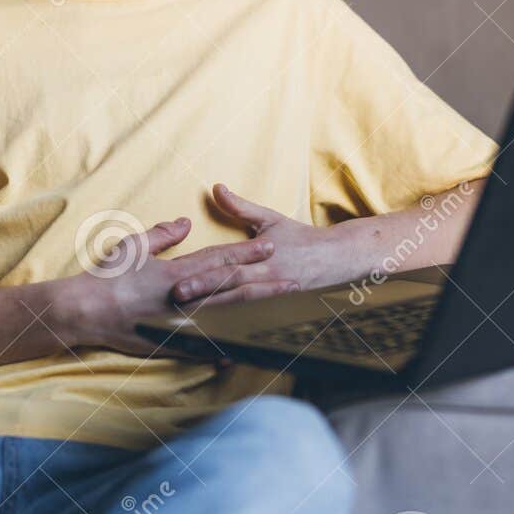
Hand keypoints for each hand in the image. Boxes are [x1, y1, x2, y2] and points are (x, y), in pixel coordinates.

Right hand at [59, 216, 301, 354]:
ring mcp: (178, 323)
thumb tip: (184, 221)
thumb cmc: (106, 276)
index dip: (246, 254)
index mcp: (176, 273)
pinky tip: (239, 353)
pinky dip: (219, 350)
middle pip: (231, 290)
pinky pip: (199, 349)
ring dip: (252, 315)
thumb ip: (162, 234)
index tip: (270, 248)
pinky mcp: (167, 343)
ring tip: (279, 314)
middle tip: (293, 282)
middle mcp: (183, 298)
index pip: (219, 260)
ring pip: (223, 318)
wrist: (82, 311)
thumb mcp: (133, 245)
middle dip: (264, 285)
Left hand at [168, 184, 360, 308]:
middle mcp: (266, 275)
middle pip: (230, 284)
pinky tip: (210, 326)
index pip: (228, 261)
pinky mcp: (274, 305)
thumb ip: (240, 207)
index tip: (178, 277)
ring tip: (187, 313)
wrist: (336, 258)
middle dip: (203, 290)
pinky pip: (247, 313)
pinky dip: (229, 319)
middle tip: (177, 295)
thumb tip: (216, 187)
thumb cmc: (299, 236)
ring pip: (236, 302)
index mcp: (262, 253)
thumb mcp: (270, 218)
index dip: (203, 269)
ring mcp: (270, 292)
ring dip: (211, 307)